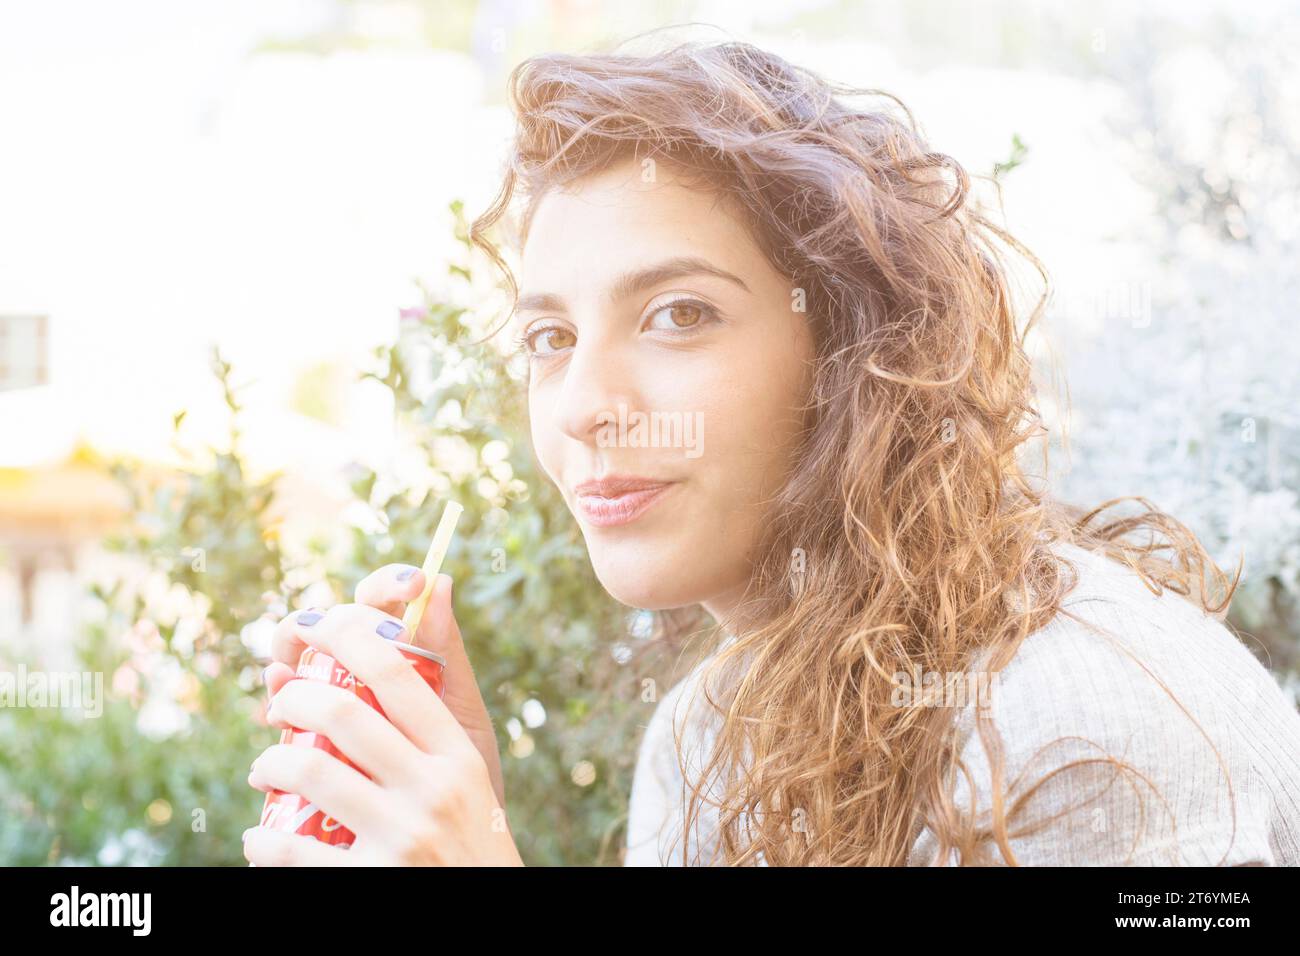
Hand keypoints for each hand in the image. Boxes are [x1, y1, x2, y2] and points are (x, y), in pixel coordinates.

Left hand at [244, 601, 522, 865]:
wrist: (486, 912)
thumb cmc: (472, 825)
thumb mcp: (473, 756)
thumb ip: (447, 680)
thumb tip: (433, 580)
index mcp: (458, 750)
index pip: (394, 667)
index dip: (340, 632)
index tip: (308, 627)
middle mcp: (434, 787)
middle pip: (342, 711)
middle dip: (291, 697)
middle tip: (278, 705)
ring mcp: (402, 837)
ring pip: (308, 772)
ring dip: (269, 763)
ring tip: (265, 769)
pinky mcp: (371, 882)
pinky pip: (291, 850)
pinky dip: (261, 841)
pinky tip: (260, 836)